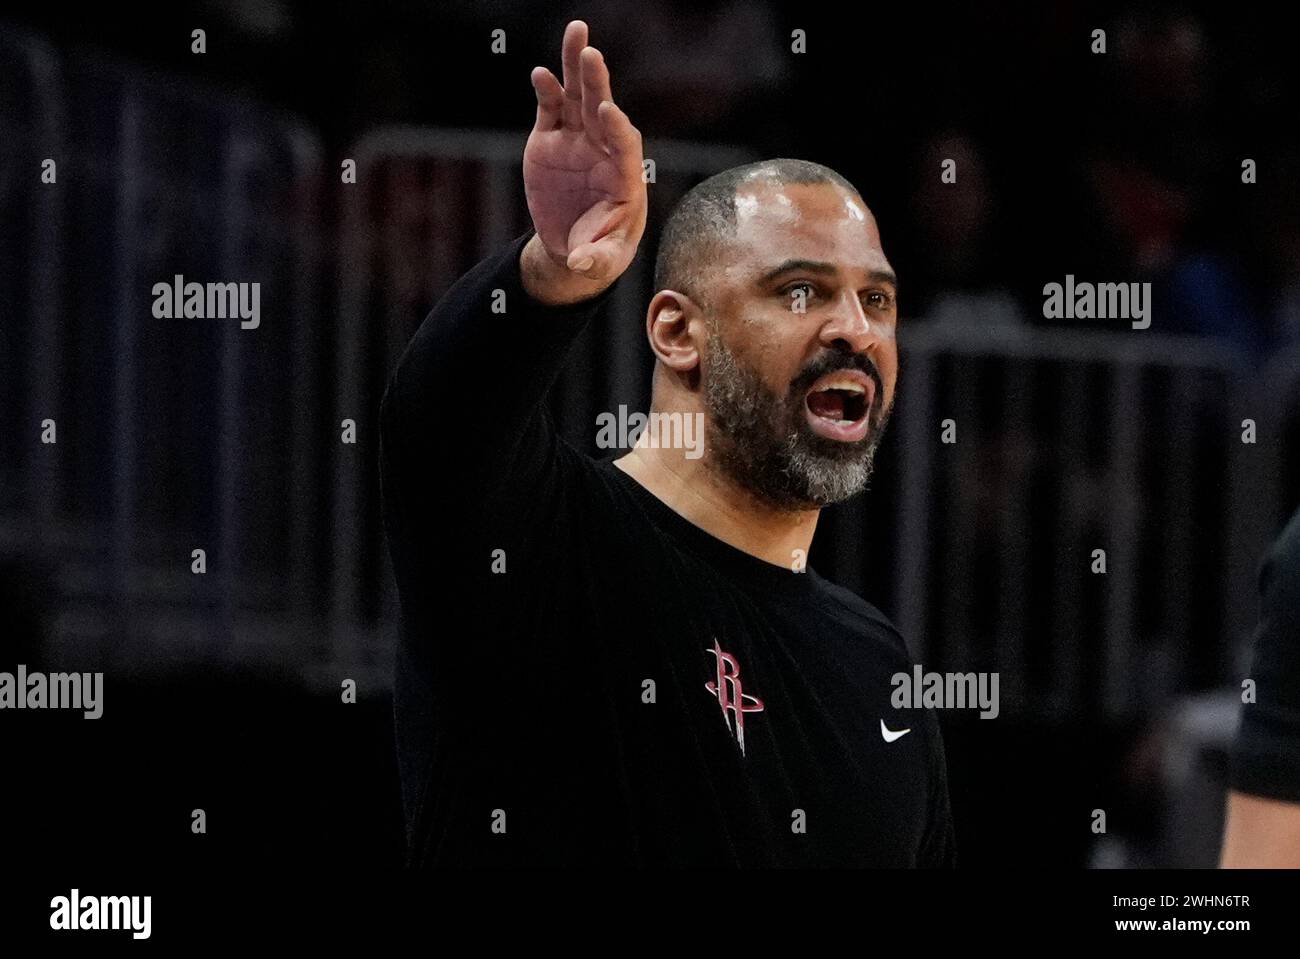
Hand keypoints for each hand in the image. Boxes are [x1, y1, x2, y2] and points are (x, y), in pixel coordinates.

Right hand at [523, 20, 646, 287]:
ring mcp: (578, 141)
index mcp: (624, 178)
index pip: (625, 146)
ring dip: (576, 68)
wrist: (572, 248)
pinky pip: (551, 110)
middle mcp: (604, 152)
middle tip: (591, 54)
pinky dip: (547, 91)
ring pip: (579, 99)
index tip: (608, 113)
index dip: (618, 129)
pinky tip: (541, 73)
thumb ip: (596, 260)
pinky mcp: (552, 140)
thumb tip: (582, 262)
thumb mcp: (601, 263)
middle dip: (598, 84)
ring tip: (576, 33)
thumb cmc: (599, 255)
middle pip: (603, 111)